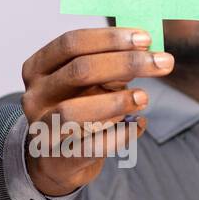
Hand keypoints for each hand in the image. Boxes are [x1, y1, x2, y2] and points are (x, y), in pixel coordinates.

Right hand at [20, 28, 174, 194]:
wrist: (58, 161)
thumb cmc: (77, 110)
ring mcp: (42, 129)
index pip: (72, 43)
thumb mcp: (87, 84)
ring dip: (117, 102)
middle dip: (126, 63)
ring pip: (75, 112)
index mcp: (38, 68)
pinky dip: (121, 134)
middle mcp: (34, 96)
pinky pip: (93, 145)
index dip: (110, 38)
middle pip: (79, 71)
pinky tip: (139, 124)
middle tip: (164, 62)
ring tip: (145, 97)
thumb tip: (145, 51)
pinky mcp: (59, 159)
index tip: (146, 38)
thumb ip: (108, 67)